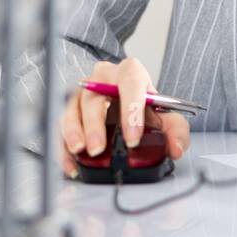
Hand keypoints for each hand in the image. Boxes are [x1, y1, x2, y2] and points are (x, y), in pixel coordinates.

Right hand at [60, 57, 190, 179]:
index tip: (133, 140)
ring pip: (72, 108)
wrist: (126, 101)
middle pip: (94, 96)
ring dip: (73, 131)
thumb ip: (176, 129)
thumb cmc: (143, 106)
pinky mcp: (68, 107)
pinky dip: (62, 146)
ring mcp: (83, 91)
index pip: (130, 84)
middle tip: (98, 149)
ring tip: (80, 152)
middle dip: (95, 124)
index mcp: (130, 73)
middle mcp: (103, 78)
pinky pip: (59, 125)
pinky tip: (70, 163)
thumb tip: (177, 148)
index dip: (131, 111)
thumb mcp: (164, 114)